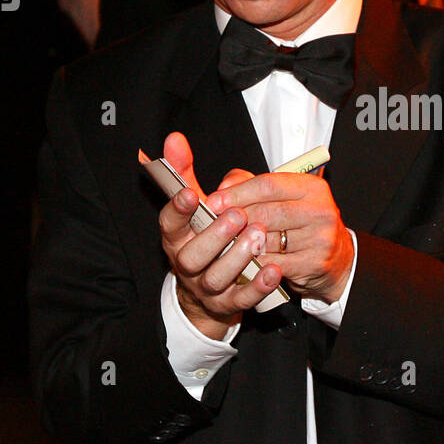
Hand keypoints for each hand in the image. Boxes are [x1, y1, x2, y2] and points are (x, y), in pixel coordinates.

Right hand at [158, 132, 281, 339]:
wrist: (213, 288)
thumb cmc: (207, 236)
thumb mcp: (198, 204)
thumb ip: (186, 172)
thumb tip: (175, 138)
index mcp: (177, 238)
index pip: (169, 224)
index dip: (177, 210)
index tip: (191, 193)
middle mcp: (187, 265)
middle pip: (192, 256)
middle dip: (214, 235)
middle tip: (237, 216)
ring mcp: (207, 288)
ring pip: (216, 278)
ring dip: (237, 257)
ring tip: (258, 235)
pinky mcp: (229, 304)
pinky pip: (243, 299)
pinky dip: (257, 285)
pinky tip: (274, 269)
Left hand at [205, 167, 353, 302]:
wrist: (336, 258)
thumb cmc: (302, 224)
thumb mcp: (283, 197)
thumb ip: (251, 184)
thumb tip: (224, 188)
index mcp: (311, 188)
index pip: (269, 184)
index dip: (237, 192)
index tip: (214, 201)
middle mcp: (320, 210)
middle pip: (266, 212)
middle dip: (236, 219)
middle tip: (213, 225)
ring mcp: (319, 238)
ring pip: (267, 240)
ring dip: (240, 243)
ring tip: (222, 243)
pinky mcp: (314, 263)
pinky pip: (273, 263)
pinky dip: (252, 263)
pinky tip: (239, 262)